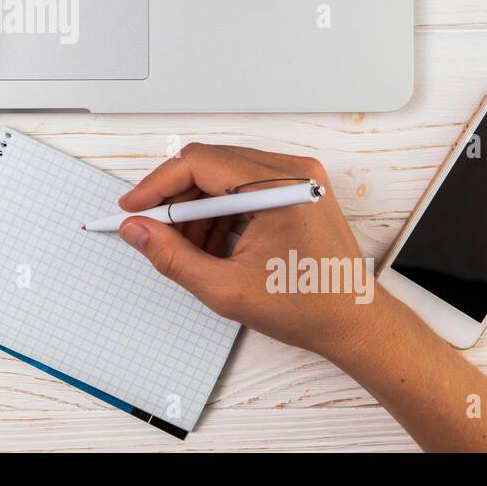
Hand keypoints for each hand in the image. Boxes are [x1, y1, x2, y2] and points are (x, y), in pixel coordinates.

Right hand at [117, 143, 375, 358]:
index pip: (200, 164)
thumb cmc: (308, 306)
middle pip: (209, 164)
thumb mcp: (226, 289)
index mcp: (279, 188)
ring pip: (222, 174)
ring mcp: (296, 177)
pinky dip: (218, 211)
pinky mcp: (295, 188)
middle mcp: (291, 172)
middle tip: (153, 230)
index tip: (132, 208)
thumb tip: (136, 230)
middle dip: (175, 199)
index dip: (157, 185)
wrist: (354, 321)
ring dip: (196, 208)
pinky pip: (241, 185)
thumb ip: (173, 257)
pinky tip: (211, 245)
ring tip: (188, 249)